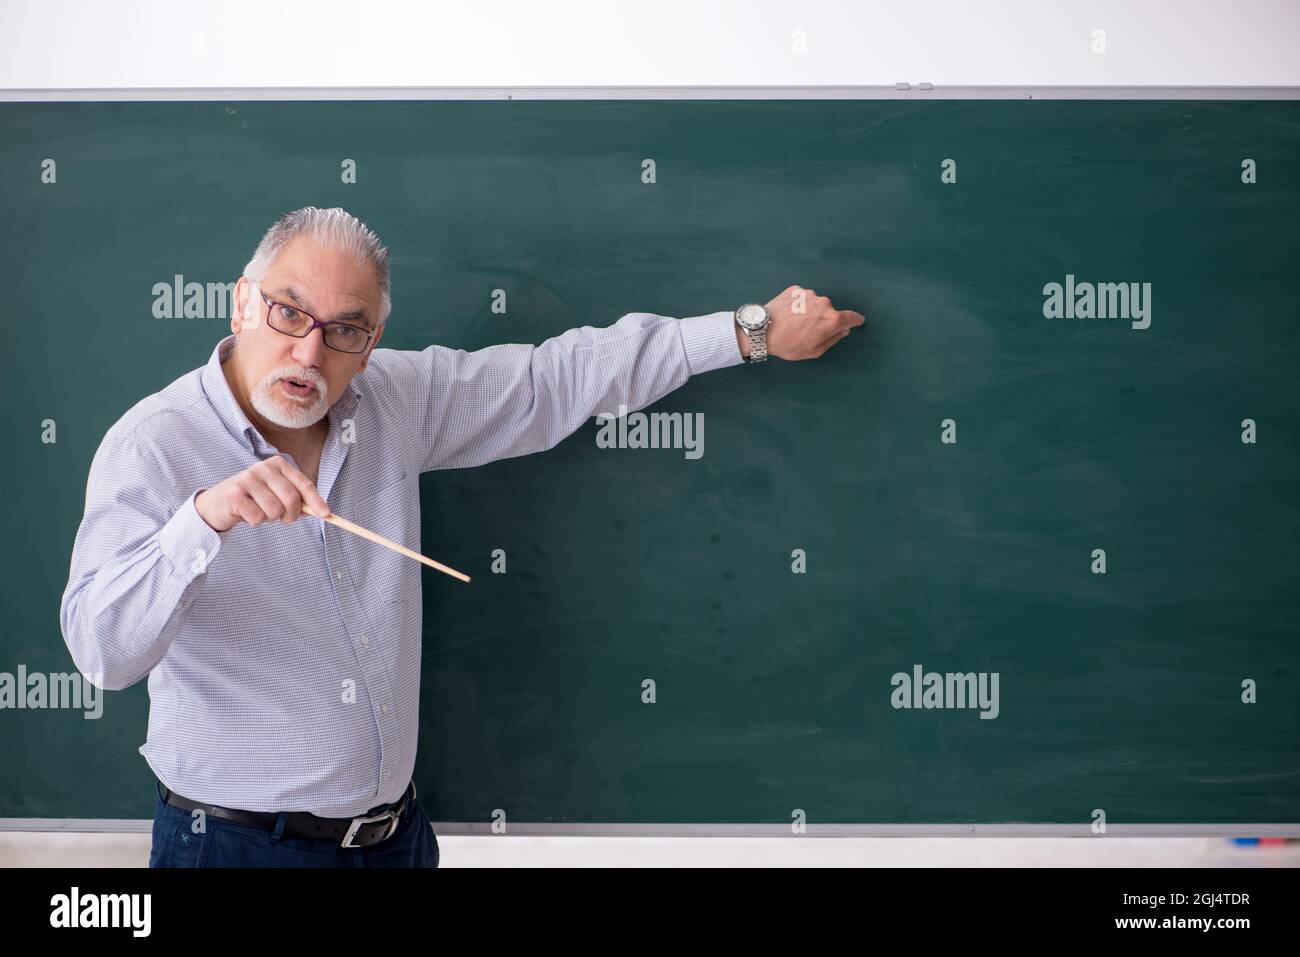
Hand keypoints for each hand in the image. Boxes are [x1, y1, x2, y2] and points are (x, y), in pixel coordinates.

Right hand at [194, 455, 330, 532]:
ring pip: (275, 510)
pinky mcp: (234, 494)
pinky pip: (258, 517)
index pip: (303, 484)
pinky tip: (247, 513)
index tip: (326, 514)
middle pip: (291, 498)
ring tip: (260, 511)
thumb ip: (298, 500)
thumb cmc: (254, 498)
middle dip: (291, 515)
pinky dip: (256, 521)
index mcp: (278, 464)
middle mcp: (263, 467)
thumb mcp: (277, 494)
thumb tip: (322, 511)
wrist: (218, 502)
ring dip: (270, 518)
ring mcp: (247, 479)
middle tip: (282, 518)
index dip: (316, 501)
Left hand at [736, 285, 865, 359]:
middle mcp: (824, 303)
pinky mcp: (796, 290)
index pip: (851, 317)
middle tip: (809, 331)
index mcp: (831, 319)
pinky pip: (803, 298)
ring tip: (795, 323)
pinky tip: (788, 315)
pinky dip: (799, 305)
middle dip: (824, 320)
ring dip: (810, 311)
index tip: (857, 321)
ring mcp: (809, 294)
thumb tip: (843, 330)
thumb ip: (833, 339)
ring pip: (816, 303)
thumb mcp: (814, 351)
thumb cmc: (789, 345)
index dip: (855, 320)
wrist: (762, 330)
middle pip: (830, 311)